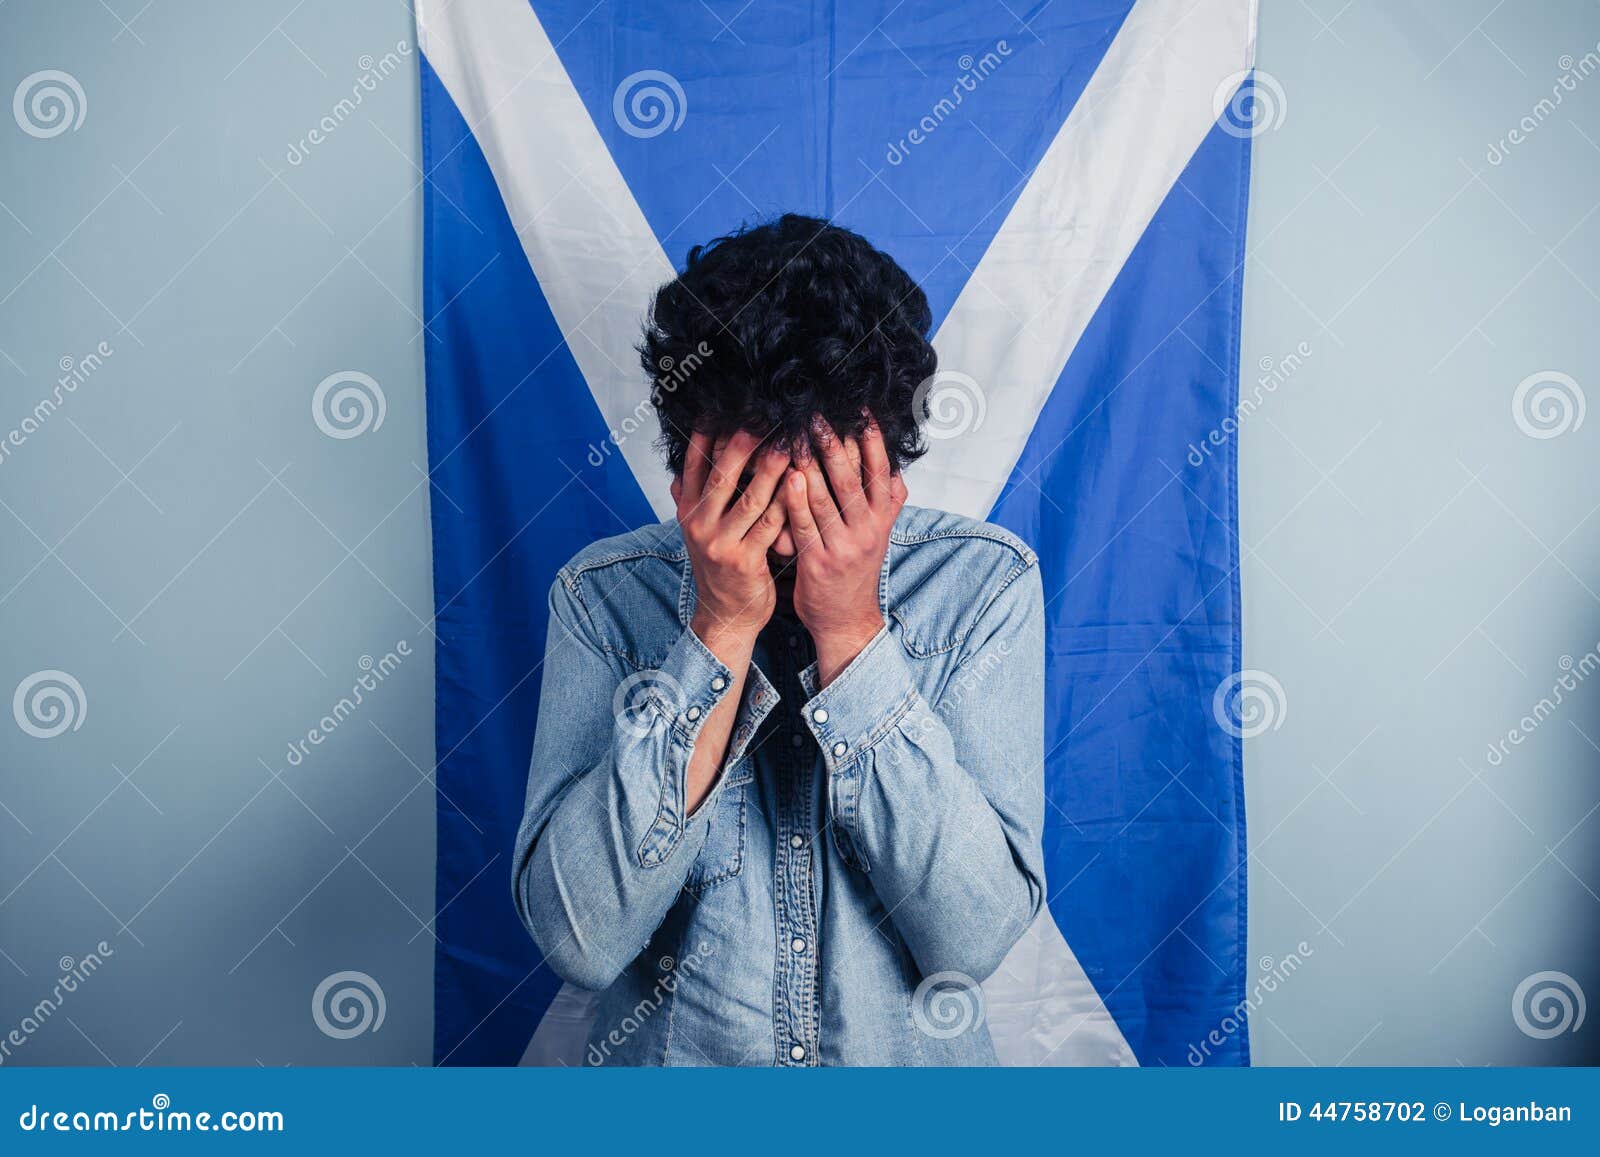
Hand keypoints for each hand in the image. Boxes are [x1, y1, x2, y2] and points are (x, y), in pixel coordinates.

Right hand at [675, 430, 790, 653]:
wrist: (725, 615)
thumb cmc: (720, 566)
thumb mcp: (698, 533)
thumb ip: (691, 502)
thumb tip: (677, 471)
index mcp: (688, 512)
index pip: (694, 465)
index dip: (706, 435)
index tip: (723, 408)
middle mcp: (699, 525)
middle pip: (722, 476)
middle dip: (743, 444)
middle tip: (764, 418)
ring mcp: (720, 544)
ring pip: (750, 499)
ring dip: (772, 469)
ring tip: (790, 443)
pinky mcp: (746, 561)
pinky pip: (771, 525)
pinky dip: (787, 502)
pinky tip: (802, 483)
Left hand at [783, 415, 907, 686]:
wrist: (847, 622)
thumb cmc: (856, 572)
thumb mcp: (879, 537)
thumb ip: (887, 504)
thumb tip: (897, 471)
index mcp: (882, 518)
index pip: (880, 470)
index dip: (871, 439)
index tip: (860, 409)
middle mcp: (868, 529)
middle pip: (853, 479)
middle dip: (836, 443)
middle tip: (818, 414)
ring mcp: (845, 546)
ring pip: (828, 498)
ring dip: (813, 464)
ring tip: (798, 435)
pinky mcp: (819, 562)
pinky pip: (806, 525)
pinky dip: (797, 500)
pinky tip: (789, 476)